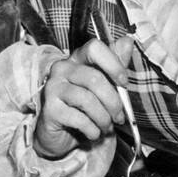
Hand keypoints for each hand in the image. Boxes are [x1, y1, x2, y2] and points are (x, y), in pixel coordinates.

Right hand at [33, 36, 134, 159]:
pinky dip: (92, 130)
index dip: (113, 63)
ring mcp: (53, 88)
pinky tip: (93, 133)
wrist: (59, 134)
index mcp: (77, 59)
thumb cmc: (82, 108)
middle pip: (95, 78)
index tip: (124, 82)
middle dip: (113, 102)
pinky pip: (79, 118)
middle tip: (119, 117)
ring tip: (105, 127)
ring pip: (88, 100)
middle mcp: (62, 69)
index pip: (94, 48)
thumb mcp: (101, 86)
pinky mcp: (50, 109)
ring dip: (103, 119)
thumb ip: (114, 65)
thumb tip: (128, 41)